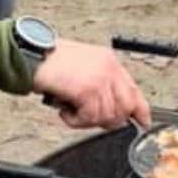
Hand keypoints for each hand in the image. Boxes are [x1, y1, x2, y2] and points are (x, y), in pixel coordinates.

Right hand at [32, 38, 151, 130]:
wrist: (34, 56)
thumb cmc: (53, 62)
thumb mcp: (85, 67)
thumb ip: (101, 84)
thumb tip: (112, 110)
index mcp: (110, 61)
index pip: (134, 89)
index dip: (140, 109)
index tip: (143, 121)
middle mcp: (109, 68)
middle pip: (124, 108)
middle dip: (108, 119)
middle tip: (86, 116)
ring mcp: (100, 79)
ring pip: (106, 117)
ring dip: (85, 121)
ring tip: (70, 109)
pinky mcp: (88, 90)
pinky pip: (89, 119)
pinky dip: (74, 121)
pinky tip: (64, 110)